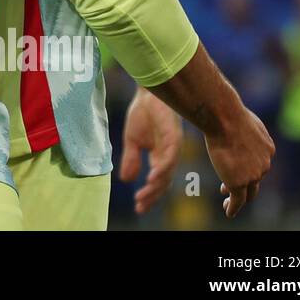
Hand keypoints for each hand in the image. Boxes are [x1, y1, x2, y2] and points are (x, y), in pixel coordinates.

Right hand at [119, 86, 182, 213]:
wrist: (148, 92)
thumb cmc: (143, 112)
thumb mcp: (132, 140)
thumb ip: (131, 159)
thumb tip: (126, 180)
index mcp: (160, 156)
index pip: (157, 181)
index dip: (149, 194)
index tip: (138, 207)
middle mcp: (169, 155)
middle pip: (163, 181)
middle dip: (152, 195)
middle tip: (140, 205)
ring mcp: (172, 147)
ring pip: (167, 172)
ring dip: (156, 185)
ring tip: (145, 194)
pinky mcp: (173, 136)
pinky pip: (169, 157)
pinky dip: (162, 168)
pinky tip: (152, 176)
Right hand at [203, 105, 274, 217]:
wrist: (224, 117)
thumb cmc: (229, 113)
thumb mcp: (244, 118)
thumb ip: (245, 127)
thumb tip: (236, 123)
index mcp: (267, 149)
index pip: (259, 164)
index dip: (248, 169)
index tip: (236, 171)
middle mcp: (264, 164)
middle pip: (255, 180)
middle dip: (244, 184)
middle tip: (228, 188)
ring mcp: (253, 175)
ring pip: (247, 192)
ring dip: (238, 197)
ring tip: (227, 201)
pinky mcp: (239, 182)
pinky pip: (238, 200)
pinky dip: (234, 207)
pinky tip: (228, 211)